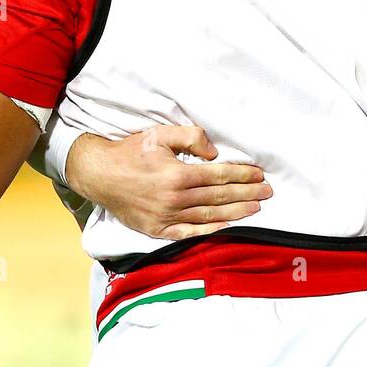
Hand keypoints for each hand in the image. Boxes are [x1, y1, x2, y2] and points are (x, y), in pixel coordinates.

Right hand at [64, 125, 270, 240]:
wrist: (98, 175)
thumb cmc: (130, 152)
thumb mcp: (159, 134)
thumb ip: (190, 138)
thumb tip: (214, 153)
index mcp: (177, 174)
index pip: (219, 176)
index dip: (242, 175)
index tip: (259, 174)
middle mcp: (174, 199)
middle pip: (219, 197)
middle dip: (247, 194)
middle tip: (268, 192)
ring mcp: (166, 217)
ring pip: (209, 216)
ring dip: (236, 212)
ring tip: (256, 208)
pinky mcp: (157, 230)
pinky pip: (189, 232)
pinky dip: (210, 230)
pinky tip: (227, 226)